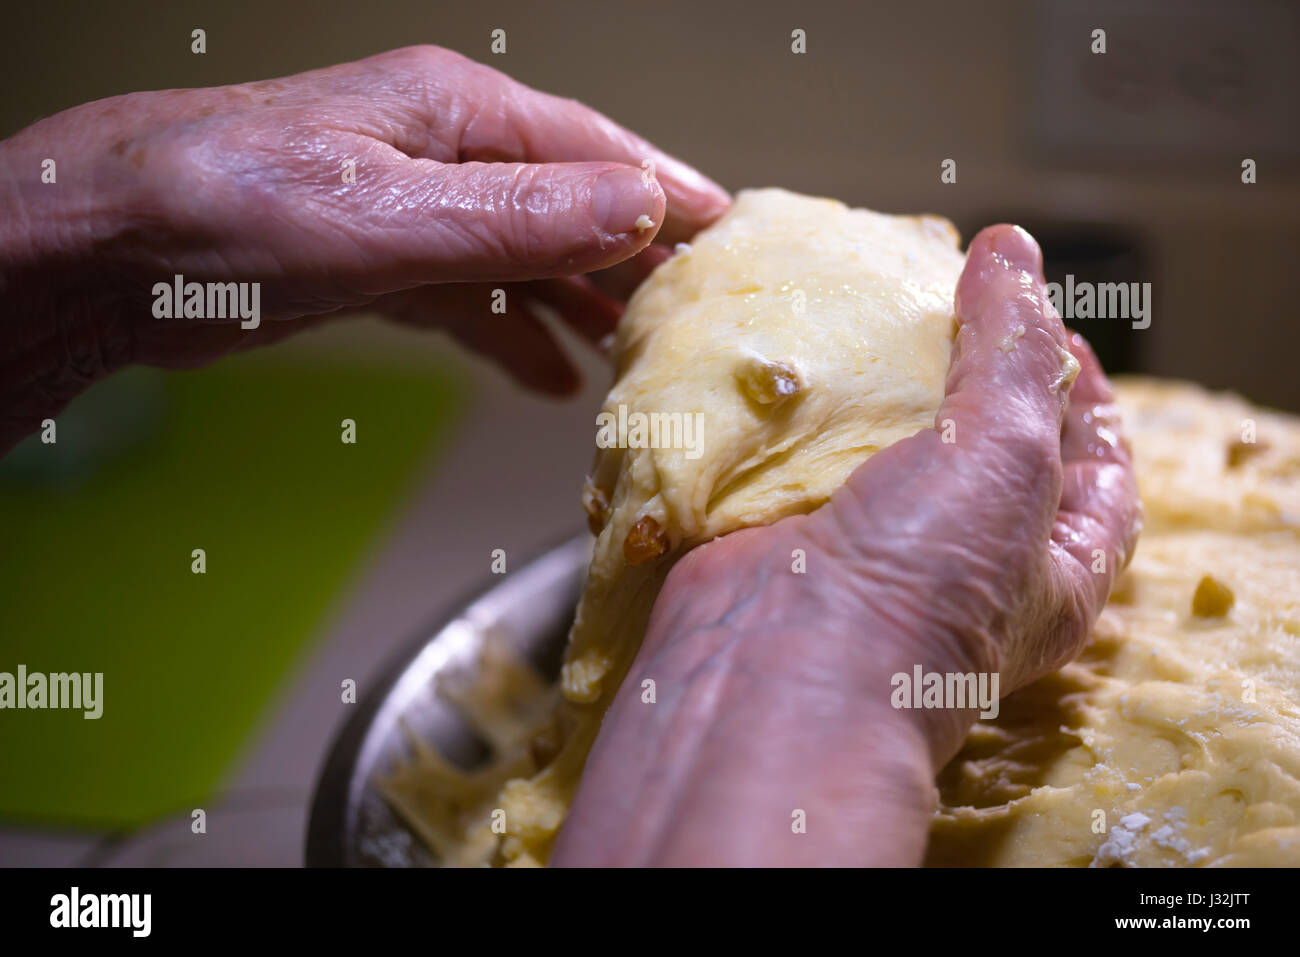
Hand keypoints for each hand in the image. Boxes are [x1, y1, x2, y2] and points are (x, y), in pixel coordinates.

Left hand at [0, 45, 728, 451]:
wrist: (105, 252)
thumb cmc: (226, 209)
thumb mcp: (390, 219)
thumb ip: (518, 219)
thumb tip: (636, 206)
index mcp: (458, 116)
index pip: (597, 152)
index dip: (668, 196)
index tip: (732, 237)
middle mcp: (443, 154)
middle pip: (571, 207)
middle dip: (635, 262)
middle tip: (695, 316)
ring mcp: (411, 211)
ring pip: (526, 259)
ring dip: (581, 306)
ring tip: (635, 359)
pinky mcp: (377, 266)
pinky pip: (473, 300)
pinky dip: (514, 335)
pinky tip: (549, 376)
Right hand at [552, 224, 1141, 865]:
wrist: (777, 667)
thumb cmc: (923, 580)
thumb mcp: (1007, 453)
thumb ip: (1013, 347)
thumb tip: (1012, 249)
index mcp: (1052, 567)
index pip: (1098, 466)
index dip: (1088, 391)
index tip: (1052, 320)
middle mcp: (968, 563)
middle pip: (993, 451)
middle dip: (979, 375)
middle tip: (956, 301)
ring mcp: (877, 548)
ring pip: (895, 448)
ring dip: (890, 384)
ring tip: (881, 310)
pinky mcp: (798, 530)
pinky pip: (814, 456)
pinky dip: (814, 405)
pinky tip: (806, 355)